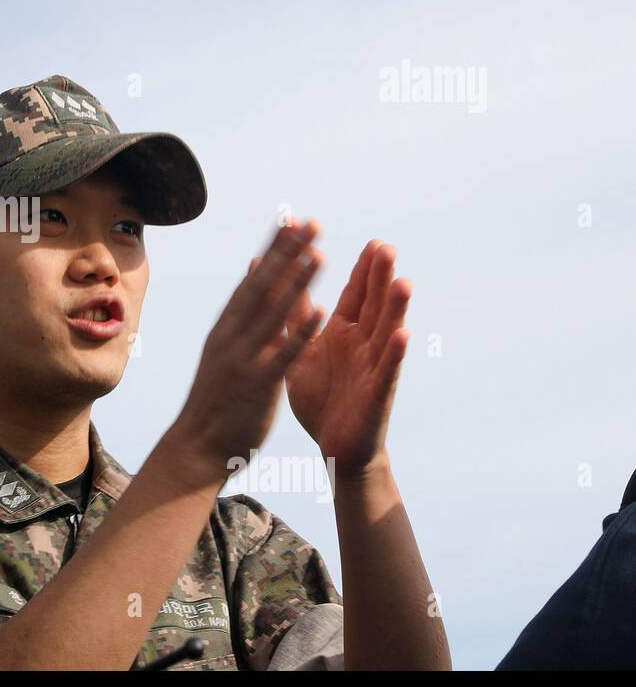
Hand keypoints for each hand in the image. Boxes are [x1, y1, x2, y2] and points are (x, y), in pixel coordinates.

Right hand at [168, 219, 324, 477]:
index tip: (293, 220)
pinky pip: (282, 354)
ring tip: (319, 254)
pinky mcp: (257, 385)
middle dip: (287, 254)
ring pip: (273, 315)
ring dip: (296, 283)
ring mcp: (242, 359)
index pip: (253, 280)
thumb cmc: (215, 401)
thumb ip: (240, 315)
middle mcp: (232, 337)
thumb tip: (252, 271)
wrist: (196, 448)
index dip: (273, 249)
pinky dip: (300, 332)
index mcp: (226, 329)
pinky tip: (321, 311)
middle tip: (311, 223)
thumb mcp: (221, 351)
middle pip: (262, 287)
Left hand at [284, 239, 410, 474]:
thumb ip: (297, 321)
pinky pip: (386, 371)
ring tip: (402, 281)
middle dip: (380, 277)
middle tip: (385, 246)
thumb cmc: (322, 399)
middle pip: (375, 305)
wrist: (334, 447)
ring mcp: (373, 367)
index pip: (356, 294)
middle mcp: (363, 345)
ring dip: (394, 309)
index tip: (370, 239)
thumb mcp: (303, 353)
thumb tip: (284, 284)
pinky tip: (402, 335)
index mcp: (343, 333)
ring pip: (386, 332)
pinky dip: (393, 353)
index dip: (362, 268)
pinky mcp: (377, 394)